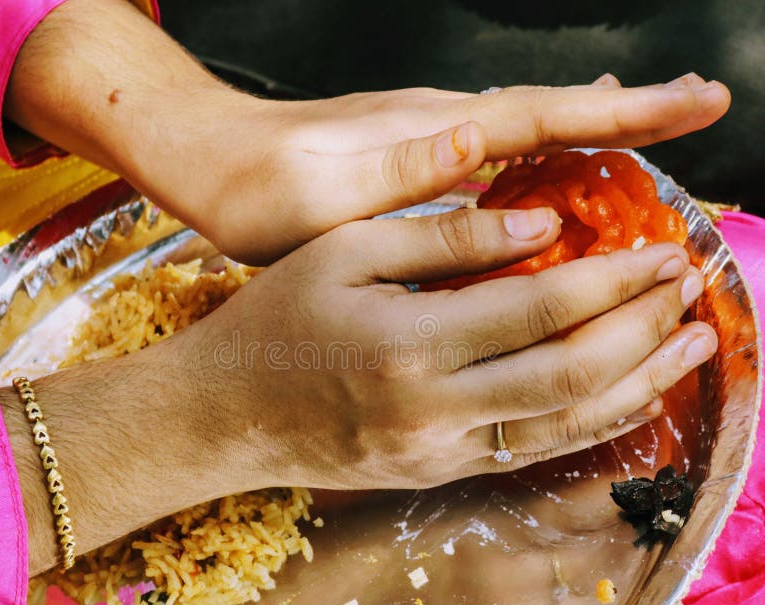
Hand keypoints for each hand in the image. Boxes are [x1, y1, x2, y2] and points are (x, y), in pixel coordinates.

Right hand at [180, 206, 716, 489]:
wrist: (222, 417)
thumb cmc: (272, 323)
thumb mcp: (344, 251)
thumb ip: (443, 237)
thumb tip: (538, 227)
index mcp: (407, 343)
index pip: (539, 308)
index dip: (612, 279)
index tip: (660, 254)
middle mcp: (432, 409)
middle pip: (570, 372)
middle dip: (643, 329)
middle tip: (689, 293)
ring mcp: (438, 452)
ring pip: (565, 425)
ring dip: (639, 384)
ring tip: (690, 351)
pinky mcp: (438, 473)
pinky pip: (533, 453)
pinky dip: (591, 424)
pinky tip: (628, 396)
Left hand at [201, 72, 727, 262]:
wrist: (207, 159)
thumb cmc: (255, 189)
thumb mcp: (322, 194)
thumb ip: (402, 171)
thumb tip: (483, 139)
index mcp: (429, 132)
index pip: (542, 116)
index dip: (621, 115)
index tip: (694, 104)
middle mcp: (438, 124)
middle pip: (550, 111)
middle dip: (630, 109)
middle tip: (704, 103)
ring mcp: (427, 135)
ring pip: (528, 125)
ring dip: (593, 123)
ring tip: (653, 118)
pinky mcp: (411, 152)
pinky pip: (495, 147)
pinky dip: (539, 144)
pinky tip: (551, 152)